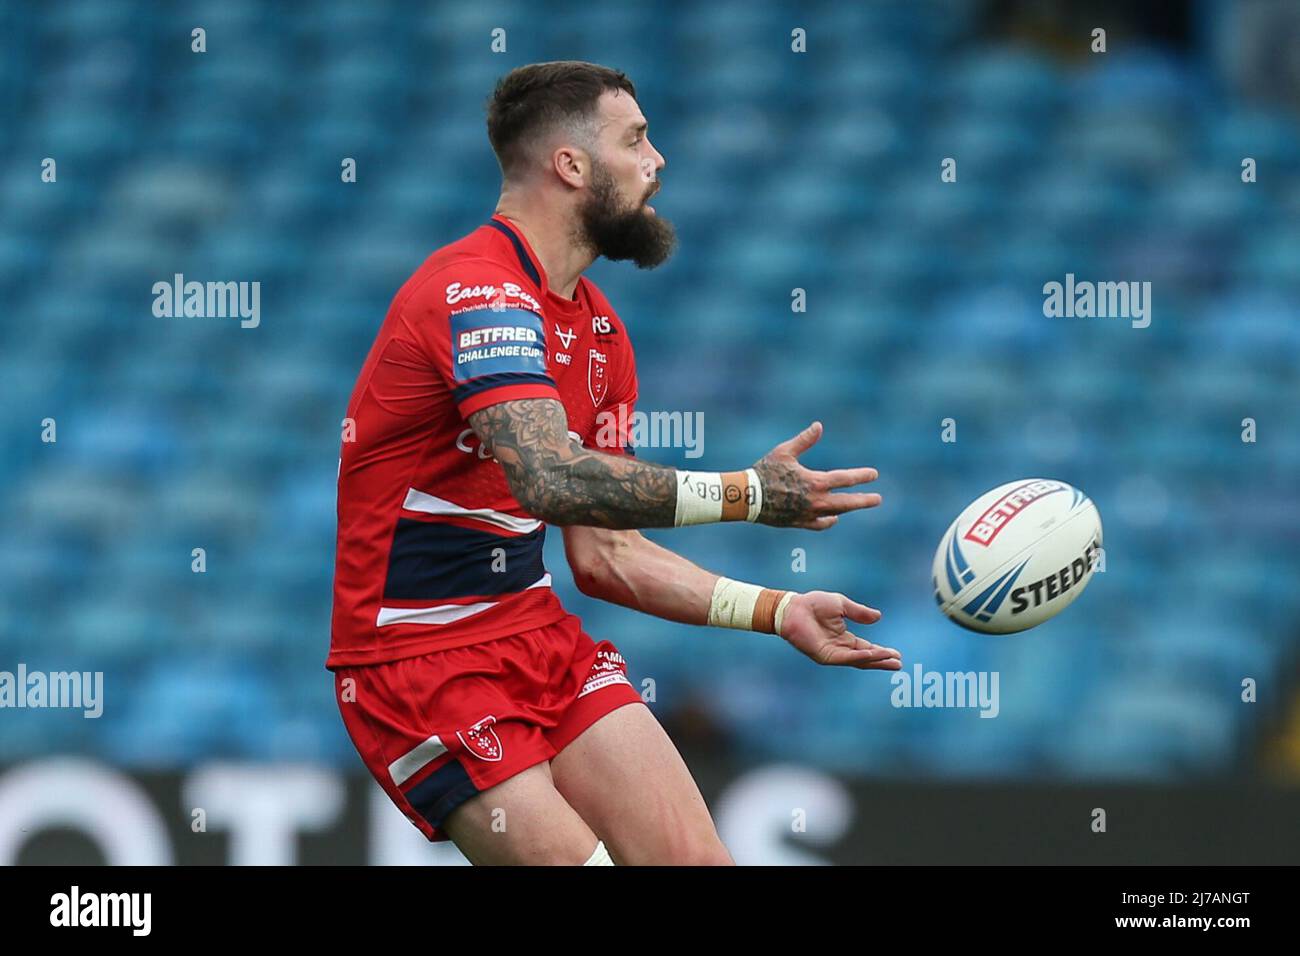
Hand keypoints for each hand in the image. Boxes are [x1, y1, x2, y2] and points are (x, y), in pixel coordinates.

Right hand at [752, 421, 880, 529]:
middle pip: (848, 502)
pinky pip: (820, 524)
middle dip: (864, 500)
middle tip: (878, 499)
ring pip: (836, 513)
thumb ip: (804, 440)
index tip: (874, 475)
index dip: (862, 476)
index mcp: (815, 482)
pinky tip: (833, 518)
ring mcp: (809, 514)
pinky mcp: (799, 523)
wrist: (747, 497)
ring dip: (848, 509)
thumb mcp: (784, 452)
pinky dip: (829, 521)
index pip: (846, 479)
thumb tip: (819, 426)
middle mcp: (816, 501)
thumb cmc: (764, 471)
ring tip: (857, 504)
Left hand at [779, 591, 900, 669]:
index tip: (897, 654)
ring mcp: (832, 654)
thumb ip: (859, 612)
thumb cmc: (813, 604)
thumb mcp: (842, 605)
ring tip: (892, 661)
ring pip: (858, 660)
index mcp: (844, 638)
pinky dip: (860, 656)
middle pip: (865, 658)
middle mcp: (840, 648)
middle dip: (882, 661)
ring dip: (875, 660)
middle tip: (899, 663)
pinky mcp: (824, 656)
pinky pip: (846, 658)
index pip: (866, 648)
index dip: (881, 652)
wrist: (793, 607)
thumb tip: (879, 617)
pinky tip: (872, 653)